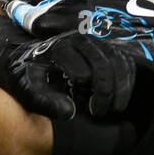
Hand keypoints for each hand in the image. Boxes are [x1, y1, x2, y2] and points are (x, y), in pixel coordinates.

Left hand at [8, 31, 136, 118]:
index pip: (82, 74)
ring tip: (113, 110)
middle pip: (103, 66)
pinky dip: (127, 81)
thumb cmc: (26, 74)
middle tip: (99, 114)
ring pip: (118, 62)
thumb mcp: (26, 87)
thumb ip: (43, 100)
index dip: (83, 95)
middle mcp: (78, 40)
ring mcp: (94, 41)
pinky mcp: (105, 47)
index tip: (82, 110)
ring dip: (120, 89)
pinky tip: (119, 100)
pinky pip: (125, 62)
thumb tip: (70, 113)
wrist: (28, 57)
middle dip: (105, 94)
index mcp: (58, 48)